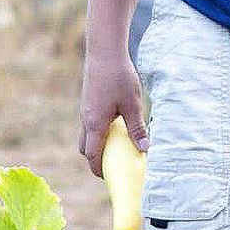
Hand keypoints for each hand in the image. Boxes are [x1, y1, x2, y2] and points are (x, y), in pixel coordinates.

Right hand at [80, 48, 145, 175]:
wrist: (104, 51)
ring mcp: (85, 110)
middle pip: (85, 149)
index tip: (110, 178)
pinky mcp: (88, 102)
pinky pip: (89, 124)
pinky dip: (98, 132)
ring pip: (86, 136)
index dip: (99, 170)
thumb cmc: (119, 76)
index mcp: (95, 124)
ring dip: (97, 145)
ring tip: (117, 147)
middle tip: (114, 165)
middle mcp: (86, 119)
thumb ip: (137, 128)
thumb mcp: (133, 104)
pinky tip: (115, 126)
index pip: (92, 156)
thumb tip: (145, 149)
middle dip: (96, 160)